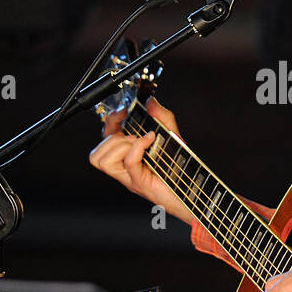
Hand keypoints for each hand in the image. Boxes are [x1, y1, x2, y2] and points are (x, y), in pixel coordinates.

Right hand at [88, 97, 192, 224]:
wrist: (195, 191)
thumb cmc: (181, 169)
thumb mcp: (172, 136)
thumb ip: (162, 117)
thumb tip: (151, 101)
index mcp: (127, 157)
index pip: (104, 139)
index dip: (109, 121)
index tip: (124, 110)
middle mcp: (124, 169)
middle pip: (96, 154)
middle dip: (112, 137)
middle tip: (133, 135)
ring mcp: (130, 178)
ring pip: (102, 161)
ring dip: (120, 145)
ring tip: (139, 144)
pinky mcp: (140, 183)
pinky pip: (129, 162)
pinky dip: (138, 147)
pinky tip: (151, 141)